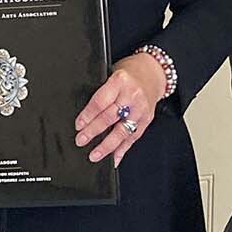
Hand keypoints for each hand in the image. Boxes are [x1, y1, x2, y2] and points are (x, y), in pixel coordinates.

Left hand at [74, 52, 167, 166]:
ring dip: (107, 146)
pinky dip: (122, 150)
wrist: (153, 72)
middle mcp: (132, 96)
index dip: (88, 115)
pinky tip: (113, 158)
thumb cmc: (129, 73)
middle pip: (110, 117)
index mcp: (120, 81)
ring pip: (122, 131)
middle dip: (93, 131)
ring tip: (95, 155)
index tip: (78, 125)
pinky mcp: (146, 120)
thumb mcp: (112, 75)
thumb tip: (84, 117)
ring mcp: (141, 109)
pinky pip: (133, 138)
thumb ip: (102, 92)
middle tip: (81, 140)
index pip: (101, 101)